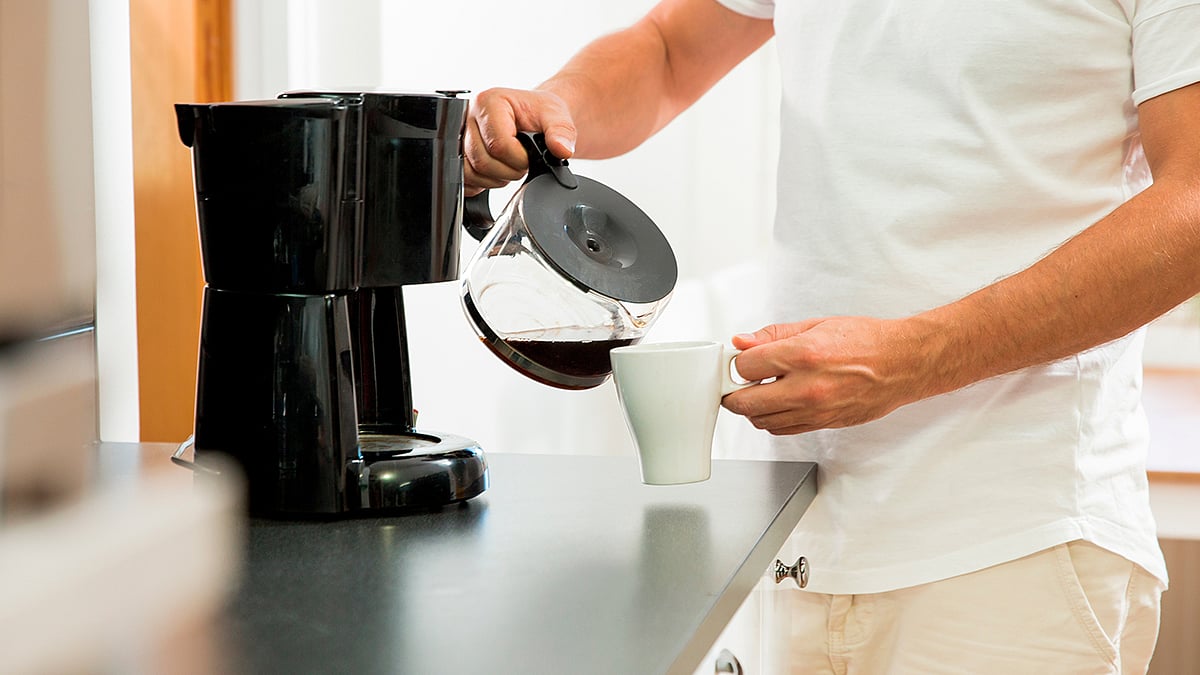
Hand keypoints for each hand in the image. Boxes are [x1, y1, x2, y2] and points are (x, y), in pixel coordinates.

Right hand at [464, 87, 577, 195]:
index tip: (530, 156)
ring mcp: (458, 136)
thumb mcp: (556, 115)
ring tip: (509, 165)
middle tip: (522, 162)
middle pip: (482, 161)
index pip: (498, 144)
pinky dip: (482, 183)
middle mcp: (467, 116)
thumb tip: (562, 150)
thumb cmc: (538, 113)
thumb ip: (561, 132)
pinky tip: (496, 171)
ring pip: (470, 173)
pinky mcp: (456, 154)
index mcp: (488, 101)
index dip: (519, 159)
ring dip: (495, 179)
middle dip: (508, 171)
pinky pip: (463, 179)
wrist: (531, 116)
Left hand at [721, 317, 931, 434]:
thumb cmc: (867, 341)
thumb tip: (742, 342)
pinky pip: (783, 430)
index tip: (742, 360)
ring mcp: (815, 410)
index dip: (738, 363)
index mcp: (803, 355)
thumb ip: (773, 335)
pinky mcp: (823, 424)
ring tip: (761, 391)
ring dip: (753, 409)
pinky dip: (773, 419)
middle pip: (746, 403)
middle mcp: (807, 387)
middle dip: (734, 392)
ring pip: (761, 421)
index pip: (745, 367)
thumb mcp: (816, 325)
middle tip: (737, 383)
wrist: (903, 364)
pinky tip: (779, 403)